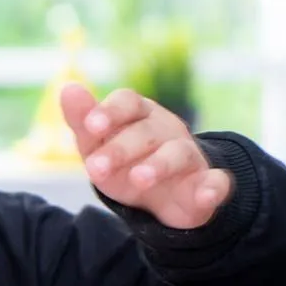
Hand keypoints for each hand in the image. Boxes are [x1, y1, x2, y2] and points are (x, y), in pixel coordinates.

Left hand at [60, 83, 231, 229]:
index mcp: (138, 115)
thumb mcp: (97, 145)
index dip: (110, 111)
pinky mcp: (208, 183)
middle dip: (120, 149)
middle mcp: (166, 129)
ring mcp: (189, 155)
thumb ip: (83, 120)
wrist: (160, 197)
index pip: (127, 102)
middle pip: (145, 131)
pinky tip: (204, 196)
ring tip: (139, 179)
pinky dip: (213, 188)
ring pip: (178, 153)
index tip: (90, 126)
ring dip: (159, 165)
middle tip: (95, 169)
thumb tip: (68, 88)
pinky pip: (217, 182)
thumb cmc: (124, 161)